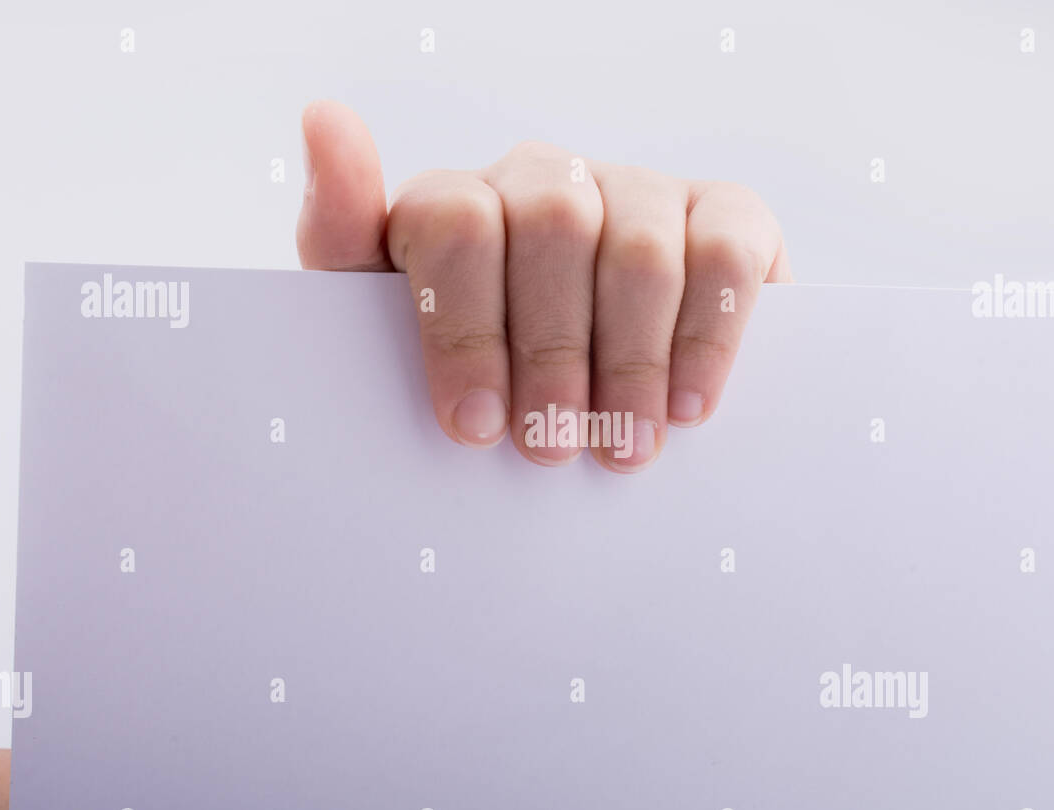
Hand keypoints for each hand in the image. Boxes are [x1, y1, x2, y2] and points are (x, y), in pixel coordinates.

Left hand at [296, 100, 790, 472]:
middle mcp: (550, 181)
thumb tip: (325, 118)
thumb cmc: (479, 373)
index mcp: (462, 203)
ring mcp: (640, 191)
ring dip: (630, 364)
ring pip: (640, 247)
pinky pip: (727, 250)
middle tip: (550, 446)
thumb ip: (344, 234)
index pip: (457, 222)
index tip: (473, 427)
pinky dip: (708, 335)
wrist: (587, 403)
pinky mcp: (725, 214)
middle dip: (551, 353)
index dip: (464, 329)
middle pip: (553, 225)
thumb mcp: (386, 325)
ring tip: (621, 447)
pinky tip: (688, 404)